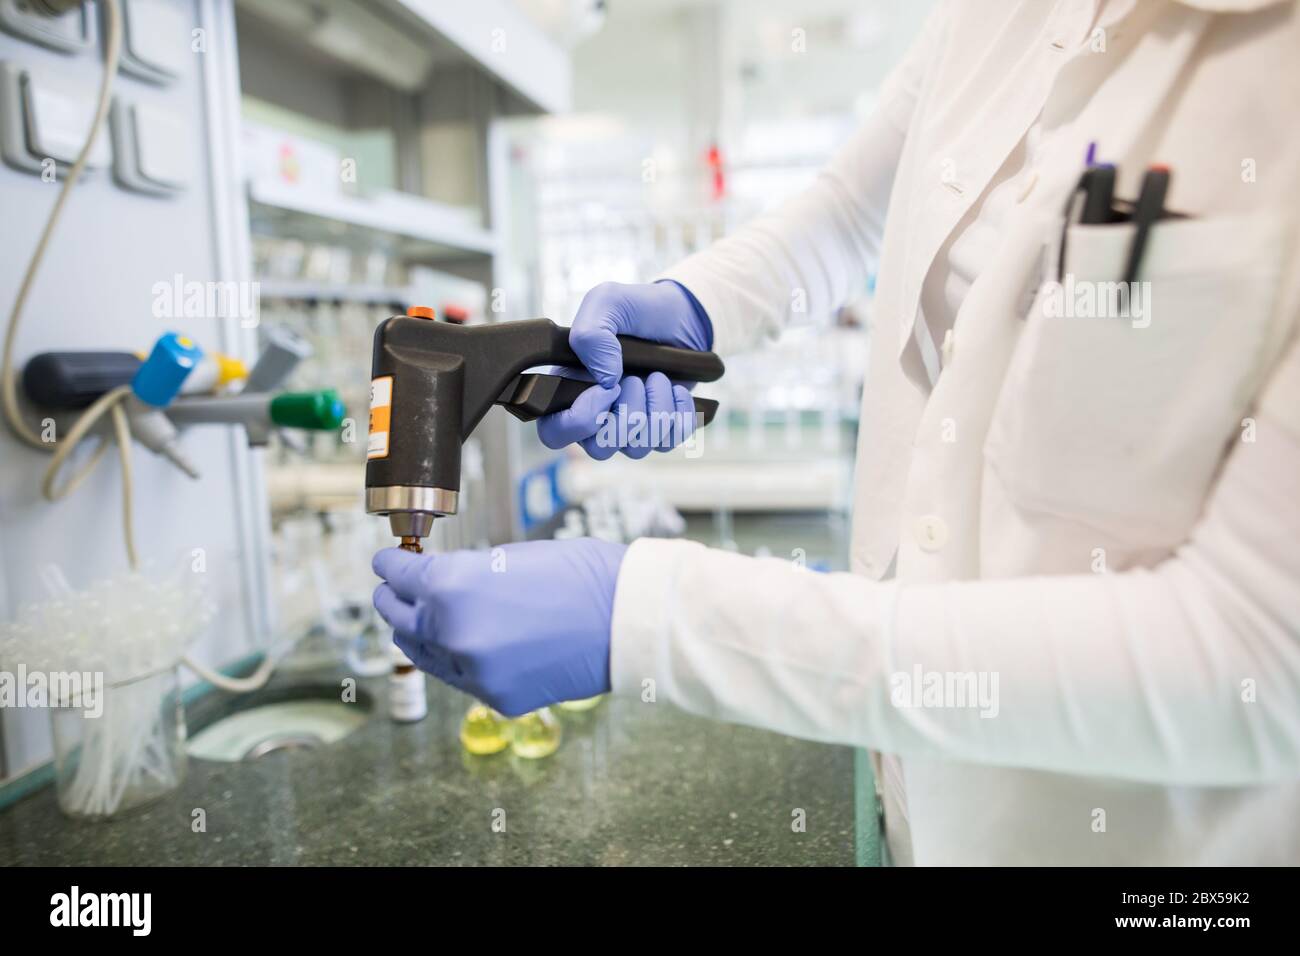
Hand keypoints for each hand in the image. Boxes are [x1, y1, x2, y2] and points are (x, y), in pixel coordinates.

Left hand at [371, 538, 626, 715]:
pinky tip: (460, 646)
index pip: (399, 576)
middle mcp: (450, 631)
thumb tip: (437, 583)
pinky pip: (459, 676)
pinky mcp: (494, 696)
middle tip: (391, 590)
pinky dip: (454, 659)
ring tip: (416, 621)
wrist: (625, 618)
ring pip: (422, 652)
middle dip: (392, 599)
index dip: (389, 566)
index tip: (386, 563)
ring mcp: (471, 670)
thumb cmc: (578, 575)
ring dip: (416, 633)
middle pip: (398, 617)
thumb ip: (463, 573)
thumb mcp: (507, 557)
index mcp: (449, 586)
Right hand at [538, 280, 712, 459]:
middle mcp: (596, 417)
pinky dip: (679, 413)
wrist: (681, 315)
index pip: (554, 433)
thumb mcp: (607, 302)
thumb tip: (605, 378)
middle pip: (599, 449)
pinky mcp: (662, 430)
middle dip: (626, 413)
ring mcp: (629, 427)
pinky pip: (669, 442)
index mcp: (569, 390)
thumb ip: (591, 334)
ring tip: (658, 376)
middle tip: (636, 378)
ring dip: (654, 408)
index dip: (580, 421)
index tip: (607, 389)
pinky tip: (676, 388)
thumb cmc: (636, 310)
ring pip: (636, 449)